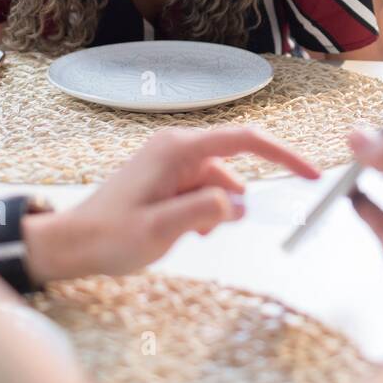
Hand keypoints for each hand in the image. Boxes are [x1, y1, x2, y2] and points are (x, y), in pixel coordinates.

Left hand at [25, 126, 318, 280]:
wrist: (74, 242)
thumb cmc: (110, 235)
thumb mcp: (161, 229)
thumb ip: (204, 211)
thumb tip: (238, 202)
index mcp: (178, 148)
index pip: (245, 140)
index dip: (283, 155)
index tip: (309, 173)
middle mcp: (177, 146)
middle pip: (232, 164)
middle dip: (235, 198)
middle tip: (212, 231)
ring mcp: (171, 159)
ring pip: (219, 181)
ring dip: (217, 209)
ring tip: (189, 235)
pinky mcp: (167, 174)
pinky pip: (203, 188)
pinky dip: (205, 209)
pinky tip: (187, 231)